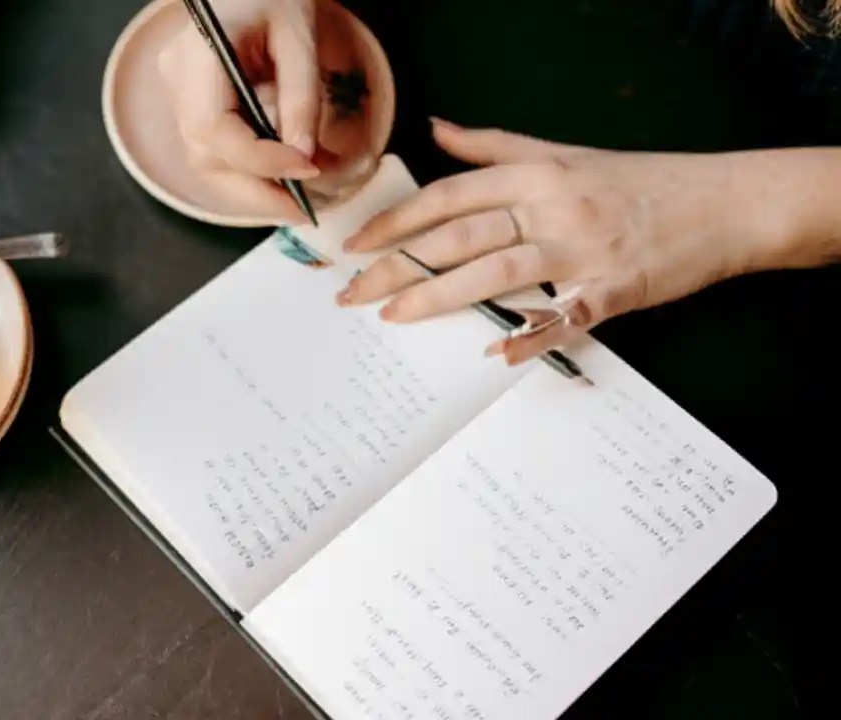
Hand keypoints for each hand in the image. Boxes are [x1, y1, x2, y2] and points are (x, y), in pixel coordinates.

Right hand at [159, 0, 328, 218]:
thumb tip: (303, 158)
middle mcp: (177, 80)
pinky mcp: (194, 101)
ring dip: (256, 184)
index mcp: (197, 55)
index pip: (214, 129)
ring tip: (302, 194)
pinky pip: (218, 145)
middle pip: (205, 156)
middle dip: (256, 190)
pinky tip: (288, 170)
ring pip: (208, 159)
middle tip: (303, 210)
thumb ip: (301, 97)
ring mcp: (180, 92)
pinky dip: (252, 165)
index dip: (259, 159)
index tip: (307, 168)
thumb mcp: (298, 35)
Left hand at [336, 118, 787, 365]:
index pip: (448, 195)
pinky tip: (493, 353)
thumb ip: (495, 146)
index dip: (397, 220)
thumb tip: (436, 129)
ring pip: (496, 271)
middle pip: (458, 235)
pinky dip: (528, 334)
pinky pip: (565, 315)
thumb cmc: (637, 180)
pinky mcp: (616, 288)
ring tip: (393, 316)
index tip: (356, 245)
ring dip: (439, 295)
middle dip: (397, 265)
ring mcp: (584, 249)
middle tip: (351, 293)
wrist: (723, 202)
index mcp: (536, 174)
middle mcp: (552, 206)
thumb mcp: (563, 153)